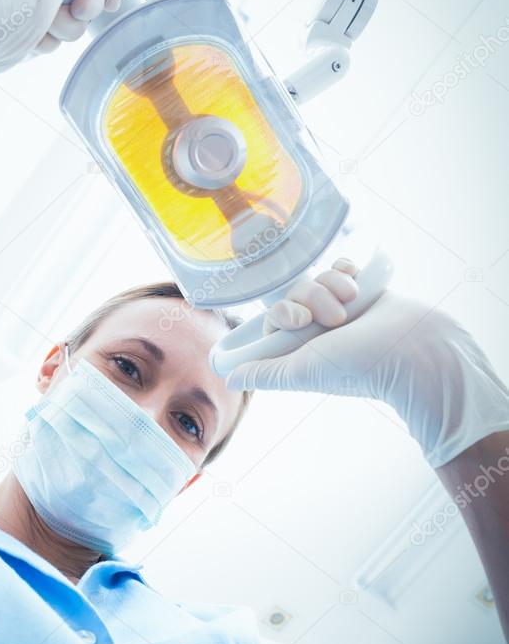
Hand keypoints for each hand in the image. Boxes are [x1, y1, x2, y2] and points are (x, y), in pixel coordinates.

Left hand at [226, 258, 508, 467]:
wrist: (415, 348)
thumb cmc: (360, 365)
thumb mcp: (303, 371)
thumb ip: (265, 372)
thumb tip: (228, 377)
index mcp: (300, 348)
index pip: (271, 318)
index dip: (280, 314)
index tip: (298, 321)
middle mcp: (317, 329)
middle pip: (292, 294)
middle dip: (311, 298)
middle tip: (335, 318)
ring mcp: (339, 309)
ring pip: (315, 278)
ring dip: (332, 285)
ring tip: (354, 303)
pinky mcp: (361, 291)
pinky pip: (338, 266)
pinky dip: (346, 271)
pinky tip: (358, 284)